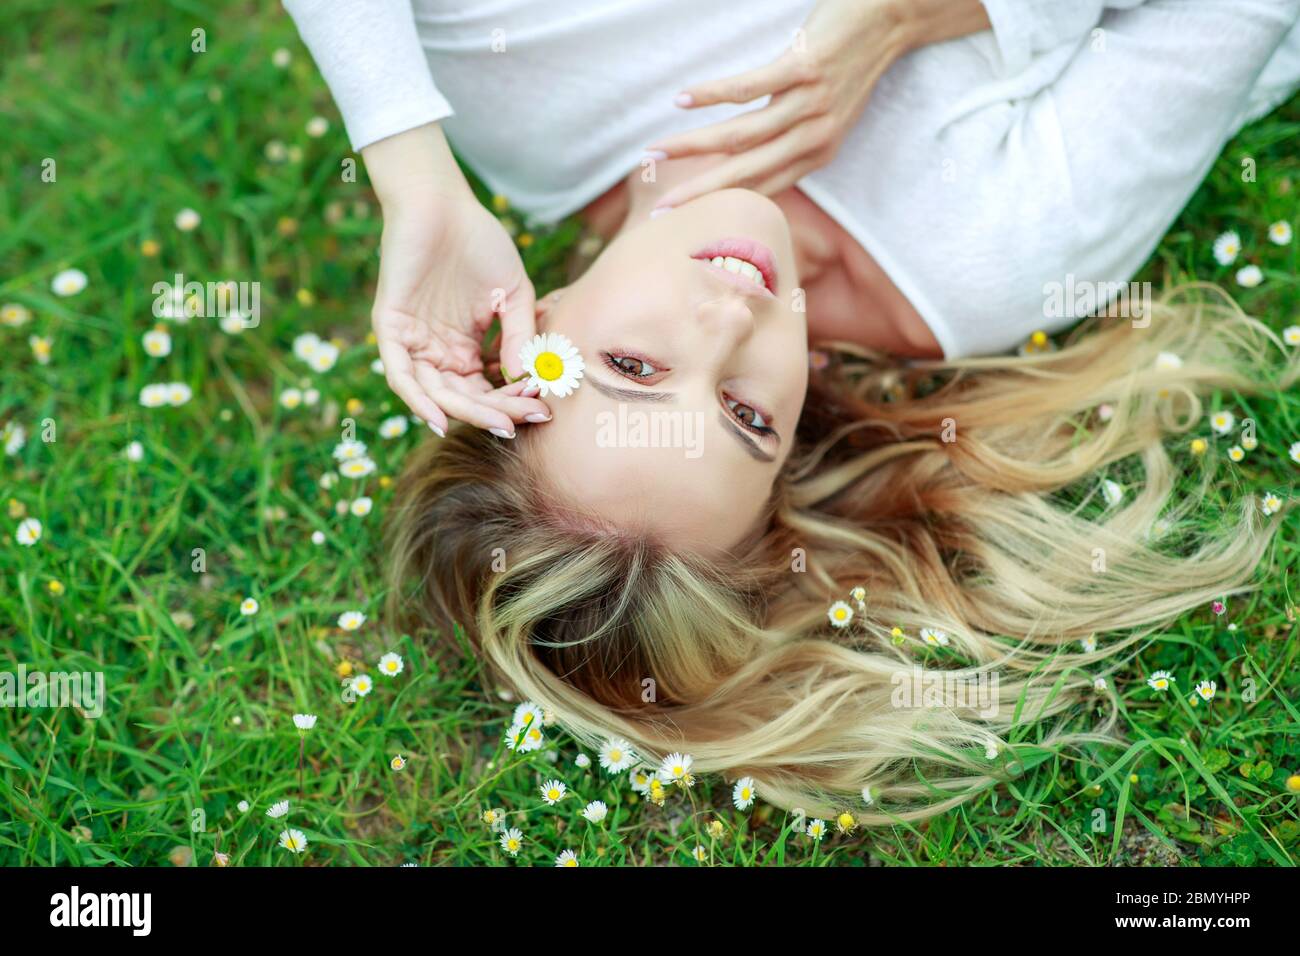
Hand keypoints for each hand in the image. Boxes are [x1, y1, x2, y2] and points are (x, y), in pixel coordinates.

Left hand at [370, 186, 550, 438]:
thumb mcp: (513, 294)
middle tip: (524, 421)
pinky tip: (441, 419)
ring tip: (499, 423)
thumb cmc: (478, 242)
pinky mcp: (391, 328)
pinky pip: (400, 376)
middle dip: (495, 413)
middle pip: (463, 399)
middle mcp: (437, 351)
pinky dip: (418, 401)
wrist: (441, 203)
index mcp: (465, 347)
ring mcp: (413, 341)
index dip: (512, 404)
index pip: (487, 390)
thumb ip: (520, 335)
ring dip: (466, 412)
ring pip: (435, 394)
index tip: (542, 409)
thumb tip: (526, 379)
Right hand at [645, 0, 915, 209]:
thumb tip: (745, 152)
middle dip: (699, 192)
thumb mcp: (828, 114)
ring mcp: (809, 103)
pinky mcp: (804, 67)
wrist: (893, 17)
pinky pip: (749, 88)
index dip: (720, 203)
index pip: (760, 186)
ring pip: (741, 135)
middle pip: (745, 171)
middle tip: (660, 209)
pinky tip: (682, 100)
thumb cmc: (852, 63)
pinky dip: (712, 94)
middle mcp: (814, 136)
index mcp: (817, 153)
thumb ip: (792, 137)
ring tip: (655, 151)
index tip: (685, 216)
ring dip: (693, 144)